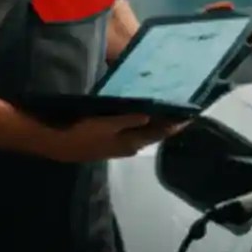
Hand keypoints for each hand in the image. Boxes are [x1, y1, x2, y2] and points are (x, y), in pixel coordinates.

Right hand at [41, 114, 186, 162]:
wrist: (60, 145)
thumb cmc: (82, 133)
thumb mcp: (105, 125)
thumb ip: (128, 120)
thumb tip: (151, 115)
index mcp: (132, 142)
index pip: (160, 132)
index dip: (175, 124)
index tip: (191, 114)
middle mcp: (130, 146)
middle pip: (155, 133)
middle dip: (168, 121)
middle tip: (181, 106)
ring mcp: (121, 145)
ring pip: (145, 132)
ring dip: (156, 121)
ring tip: (166, 106)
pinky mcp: (112, 141)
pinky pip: (134, 131)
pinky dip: (142, 123)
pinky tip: (142, 113)